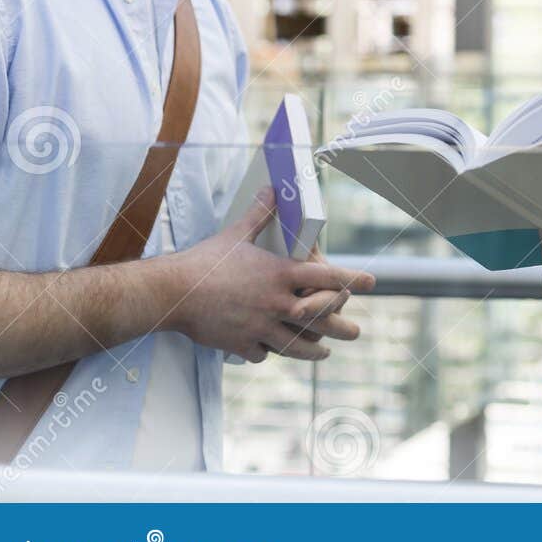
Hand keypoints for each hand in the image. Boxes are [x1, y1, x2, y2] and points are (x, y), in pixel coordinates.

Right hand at [162, 190, 374, 362]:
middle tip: (355, 332)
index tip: (371, 283)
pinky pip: (262, 353)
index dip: (351, 280)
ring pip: (295, 345)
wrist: (170, 292)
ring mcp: (259, 326)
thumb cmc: (203, 261)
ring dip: (312, 350)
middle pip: (319, 319)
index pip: (326, 277)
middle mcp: (276, 303)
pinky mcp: (240, 344)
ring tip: (324, 352)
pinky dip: (269, 352)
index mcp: (280, 275)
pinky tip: (272, 351)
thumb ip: (260, 214)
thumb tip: (271, 188)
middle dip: (341, 328)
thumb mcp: (236, 234)